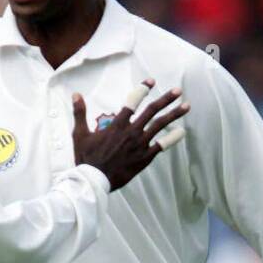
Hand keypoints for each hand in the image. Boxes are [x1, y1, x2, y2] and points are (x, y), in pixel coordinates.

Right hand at [72, 78, 188, 190]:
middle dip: (166, 99)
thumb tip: (75, 94)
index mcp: (117, 124)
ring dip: (174, 114)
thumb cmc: (86, 158)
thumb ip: (79, 112)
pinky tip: (182, 132)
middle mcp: (131, 131)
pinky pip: (161, 146)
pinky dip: (172, 138)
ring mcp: (139, 144)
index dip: (143, 90)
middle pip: (152, 111)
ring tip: (186, 106)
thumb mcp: (80, 134)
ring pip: (160, 125)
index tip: (151, 82)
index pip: (133, 101)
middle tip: (178, 91)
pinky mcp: (144, 158)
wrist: (94, 180)